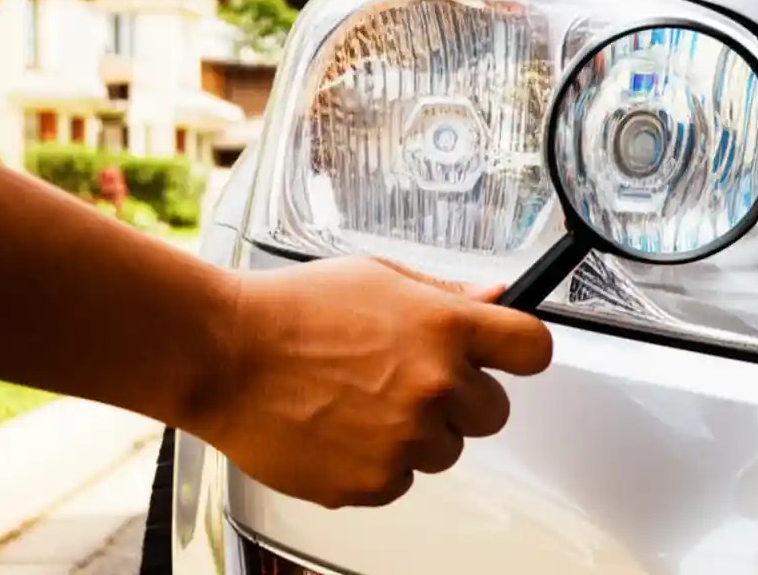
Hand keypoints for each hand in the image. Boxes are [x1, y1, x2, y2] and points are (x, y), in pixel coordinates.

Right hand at [189, 256, 552, 508]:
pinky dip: (378, 463)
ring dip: (418, 433)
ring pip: (446, 451)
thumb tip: (495, 296)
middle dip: (462, 399)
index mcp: (445, 327)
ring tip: (362, 400)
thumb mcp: (377, 276)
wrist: (223, 355)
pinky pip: (401, 481)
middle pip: (495, 412)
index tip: (510, 356)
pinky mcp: (372, 481)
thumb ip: (444, 295)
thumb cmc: (291, 310)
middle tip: (410, 379)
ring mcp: (405, 438)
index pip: (534, 349)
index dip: (523, 352)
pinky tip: (341, 427)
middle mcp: (434, 385)